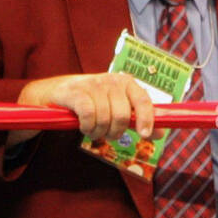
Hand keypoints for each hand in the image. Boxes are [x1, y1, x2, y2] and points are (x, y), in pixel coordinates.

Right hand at [12, 72, 155, 145]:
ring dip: (99, 133)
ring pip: (105, 118)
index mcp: (126, 83)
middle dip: (115, 132)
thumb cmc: (93, 103)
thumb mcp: (117, 109)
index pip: (143, 100)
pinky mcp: (75, 91)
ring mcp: (92, 84)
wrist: (57, 94)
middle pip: (122, 115)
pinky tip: (84, 127)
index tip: (144, 135)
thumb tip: (161, 135)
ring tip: (93, 131)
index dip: (146, 119)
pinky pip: (88, 115)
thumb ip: (137, 120)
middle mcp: (111, 80)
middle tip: (108, 136)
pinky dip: (87, 127)